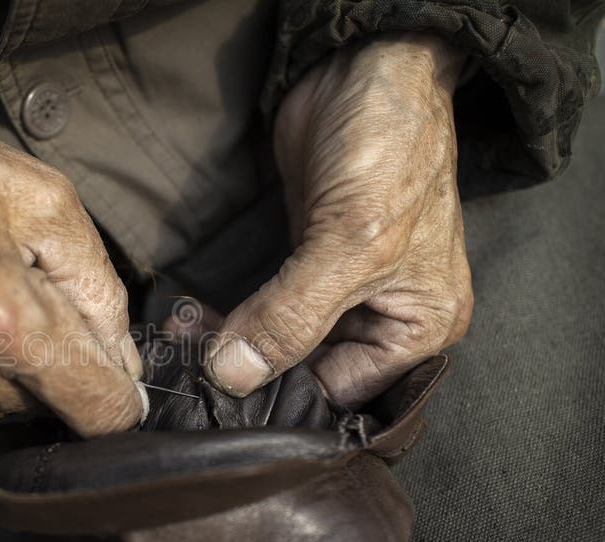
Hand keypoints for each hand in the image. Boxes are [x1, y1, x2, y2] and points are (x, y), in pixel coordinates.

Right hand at [0, 97, 144, 435]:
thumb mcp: (44, 198)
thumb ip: (99, 290)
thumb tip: (120, 365)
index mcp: (3, 319)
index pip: (97, 409)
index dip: (118, 394)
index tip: (112, 372)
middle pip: (50, 404)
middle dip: (51, 357)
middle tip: (13, 291)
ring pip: (3, 406)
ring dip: (4, 363)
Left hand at [205, 34, 472, 406]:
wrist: (364, 72)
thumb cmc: (389, 151)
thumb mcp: (350, 244)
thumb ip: (293, 316)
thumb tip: (235, 374)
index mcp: (420, 329)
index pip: (344, 394)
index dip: (286, 401)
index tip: (225, 406)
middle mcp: (383, 319)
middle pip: (309, 373)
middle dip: (253, 375)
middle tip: (193, 379)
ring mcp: (338, 291)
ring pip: (280, 344)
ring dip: (233, 349)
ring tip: (184, 352)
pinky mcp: (300, 264)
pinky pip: (263, 309)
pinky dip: (230, 319)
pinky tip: (193, 327)